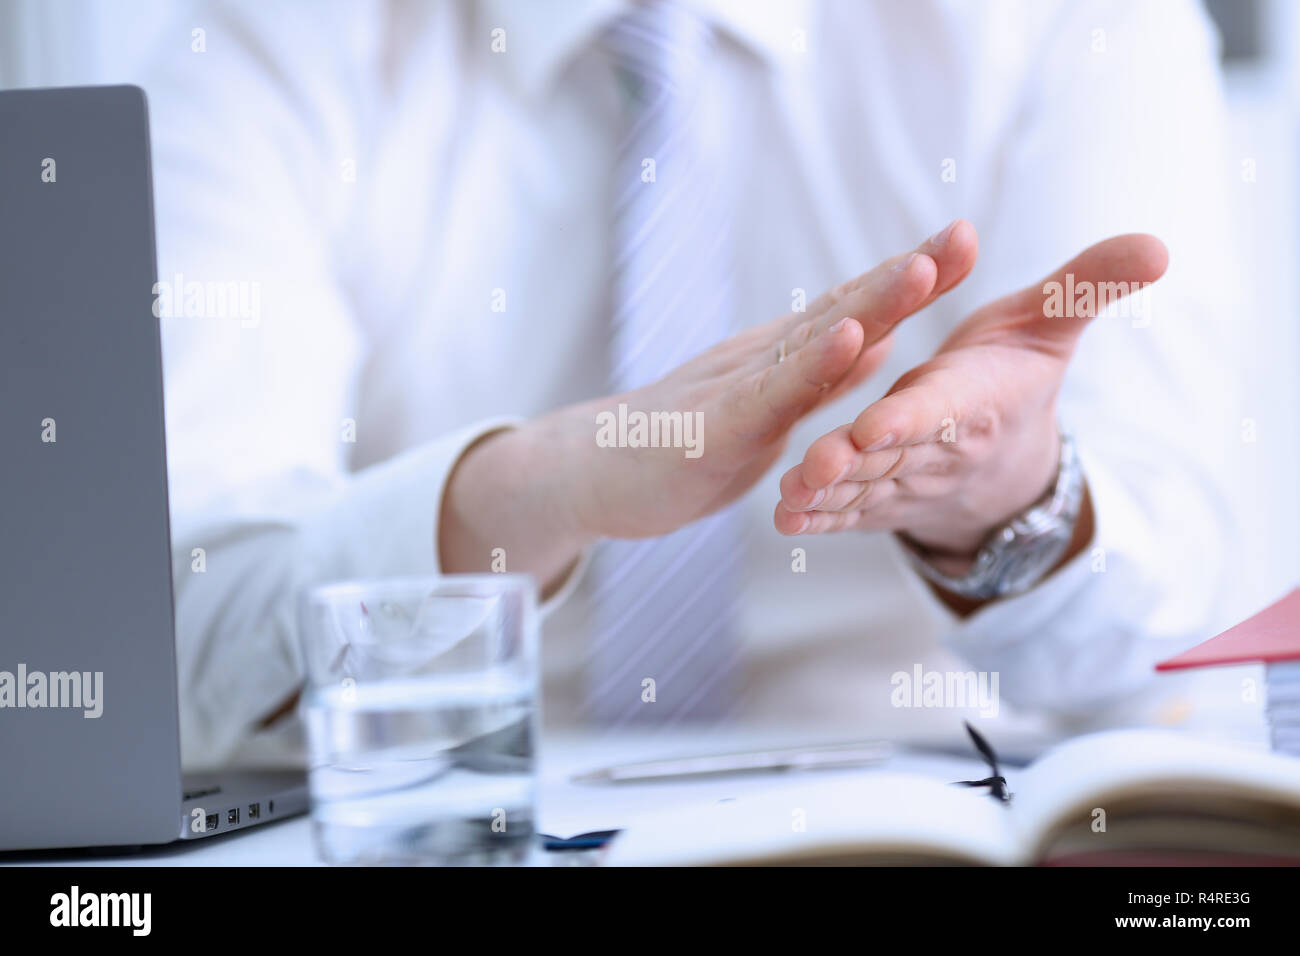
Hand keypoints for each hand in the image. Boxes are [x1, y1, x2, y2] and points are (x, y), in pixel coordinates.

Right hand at [439, 221, 978, 590]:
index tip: (964, 241)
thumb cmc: (678, 446)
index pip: (854, 311)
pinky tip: (849, 339)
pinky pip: (771, 396)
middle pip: (845, 309)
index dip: (910, 277)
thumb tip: (877, 341)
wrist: (590, 472)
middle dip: (908, 272)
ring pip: (814, 341)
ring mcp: (738, 389)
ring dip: (871, 302)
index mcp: (780, 361)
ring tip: (922, 268)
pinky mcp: (715, 428)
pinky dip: (812, 366)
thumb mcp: (765, 414)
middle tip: (965, 234)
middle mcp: (763, 360)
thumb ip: (818, 382)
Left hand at [774, 232, 1167, 564]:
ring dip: (826, 495)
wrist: (1003, 466)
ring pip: (862, 489)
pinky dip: (818, 518)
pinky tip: (783, 519)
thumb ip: (1089, 285)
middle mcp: (937, 450)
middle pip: (892, 456)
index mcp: (973, 404)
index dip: (909, 418)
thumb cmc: (1013, 378)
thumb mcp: (1050, 325)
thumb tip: (1161, 245)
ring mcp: (905, 482)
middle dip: (853, 461)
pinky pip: (849, 513)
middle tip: (814, 462)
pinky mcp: (879, 502)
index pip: (941, 412)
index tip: (875, 423)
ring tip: (789, 495)